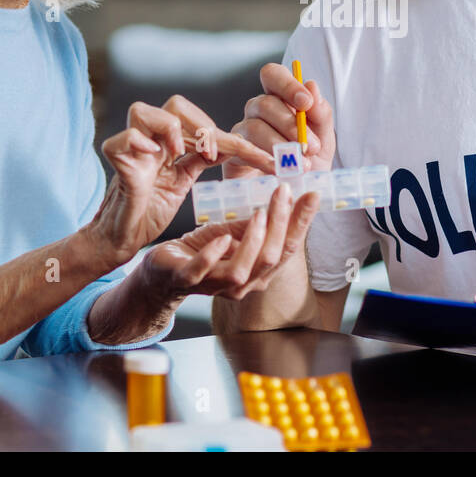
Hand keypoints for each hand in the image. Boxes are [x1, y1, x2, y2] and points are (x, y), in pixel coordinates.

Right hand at [83, 95, 275, 268]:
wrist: (122, 239)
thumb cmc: (149, 210)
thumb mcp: (183, 181)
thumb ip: (201, 160)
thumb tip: (233, 144)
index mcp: (169, 144)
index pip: (204, 126)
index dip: (236, 140)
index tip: (267, 160)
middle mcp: (151, 141)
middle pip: (175, 105)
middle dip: (202, 124)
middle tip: (212, 154)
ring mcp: (132, 151)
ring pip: (142, 110)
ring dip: (171, 128)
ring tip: (182, 154)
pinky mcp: (117, 166)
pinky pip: (119, 140)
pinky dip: (136, 141)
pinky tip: (154, 154)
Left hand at [140, 181, 321, 300]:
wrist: (163, 272)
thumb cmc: (201, 250)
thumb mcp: (234, 231)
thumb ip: (258, 222)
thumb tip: (285, 195)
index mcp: (258, 270)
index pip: (287, 247)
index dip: (301, 221)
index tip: (312, 195)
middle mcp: (244, 283)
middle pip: (271, 258)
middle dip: (281, 223)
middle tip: (284, 191)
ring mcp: (215, 285)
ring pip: (243, 270)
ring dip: (254, 240)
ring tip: (259, 212)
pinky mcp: (187, 280)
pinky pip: (204, 272)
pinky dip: (214, 254)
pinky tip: (222, 238)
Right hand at [226, 62, 335, 178]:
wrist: (298, 196)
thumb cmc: (309, 164)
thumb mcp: (323, 141)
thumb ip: (321, 115)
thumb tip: (311, 86)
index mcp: (280, 100)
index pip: (274, 76)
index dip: (288, 85)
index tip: (306, 103)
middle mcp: (258, 111)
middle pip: (265, 103)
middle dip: (291, 124)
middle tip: (310, 146)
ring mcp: (243, 131)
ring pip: (255, 126)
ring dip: (281, 145)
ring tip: (301, 164)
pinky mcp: (233, 154)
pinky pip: (244, 150)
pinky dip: (265, 160)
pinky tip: (280, 170)